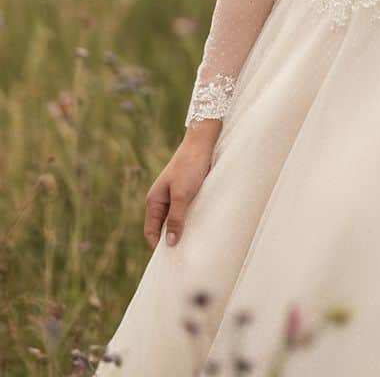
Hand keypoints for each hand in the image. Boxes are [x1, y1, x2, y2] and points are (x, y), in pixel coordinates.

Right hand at [144, 122, 219, 249]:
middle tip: (182, 257)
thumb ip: (175, 219)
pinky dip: (189, 221)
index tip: (169, 261)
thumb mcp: (182, 195)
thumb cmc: (190, 167)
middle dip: (169, 241)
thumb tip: (169, 243)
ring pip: (174, 220)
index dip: (158, 246)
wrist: (203, 143)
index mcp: (154, 200)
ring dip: (181, 231)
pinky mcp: (187, 192)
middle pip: (162, 227)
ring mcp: (174, 196)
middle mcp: (162, 199)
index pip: (151, 231)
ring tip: (192, 246)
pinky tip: (199, 229)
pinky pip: (185, 212)